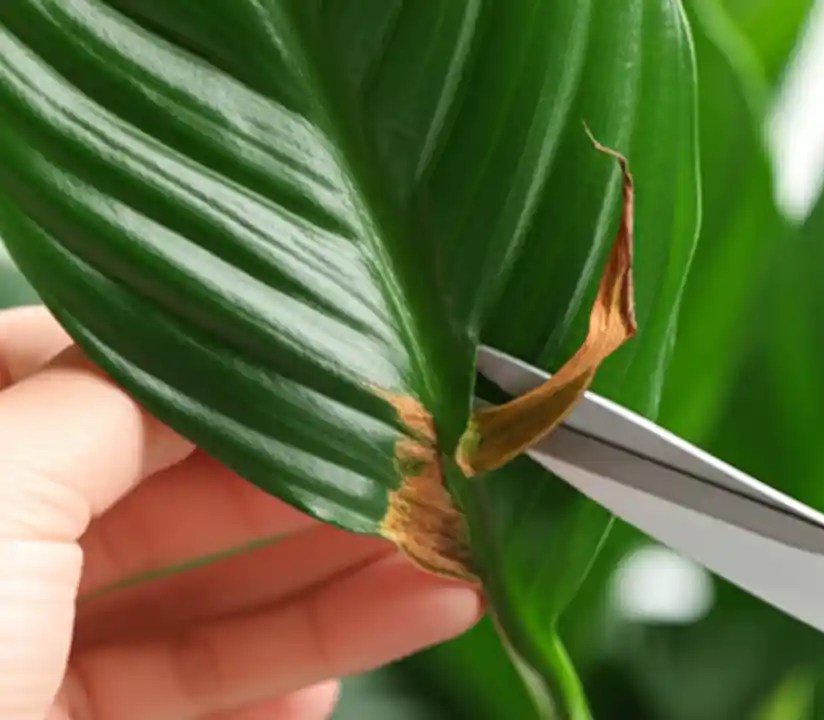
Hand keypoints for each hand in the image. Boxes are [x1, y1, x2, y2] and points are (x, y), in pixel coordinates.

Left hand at [0, 308, 480, 719]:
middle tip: (429, 481)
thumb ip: (107, 403)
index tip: (342, 372)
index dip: (229, 372)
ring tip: (447, 573)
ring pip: (195, 604)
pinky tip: (346, 670)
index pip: (98, 376)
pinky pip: (180, 693)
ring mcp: (17, 649)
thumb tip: (214, 359)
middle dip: (312, 489)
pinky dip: (272, 683)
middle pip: (173, 497)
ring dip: (327, 592)